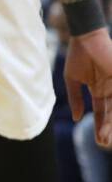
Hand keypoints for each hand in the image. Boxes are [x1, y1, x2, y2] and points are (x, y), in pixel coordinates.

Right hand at [66, 28, 111, 145]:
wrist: (86, 38)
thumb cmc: (78, 55)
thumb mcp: (73, 80)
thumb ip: (75, 98)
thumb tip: (77, 118)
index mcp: (100, 90)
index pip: (102, 112)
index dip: (100, 126)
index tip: (99, 141)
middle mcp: (110, 90)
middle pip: (111, 114)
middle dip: (108, 129)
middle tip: (104, 142)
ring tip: (107, 137)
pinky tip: (111, 121)